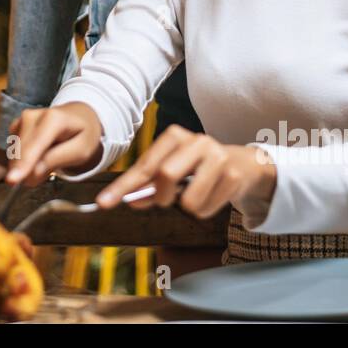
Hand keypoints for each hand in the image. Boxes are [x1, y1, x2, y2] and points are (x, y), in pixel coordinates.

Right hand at [4, 103, 103, 185]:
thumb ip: (57, 160)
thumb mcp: (80, 151)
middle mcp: (33, 115)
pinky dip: (25, 159)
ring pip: (16, 153)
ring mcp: (22, 119)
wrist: (79, 117)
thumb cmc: (82, 134)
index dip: (23, 163)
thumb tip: (32, 173)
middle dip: (28, 170)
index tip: (12, 180)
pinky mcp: (16, 126)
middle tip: (45, 176)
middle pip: (21, 151)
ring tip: (49, 160)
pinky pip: (14, 151)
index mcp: (53, 119)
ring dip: (28, 165)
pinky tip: (40, 154)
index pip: (35, 145)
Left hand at [94, 126, 276, 220]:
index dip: (123, 187)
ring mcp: (216, 156)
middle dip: (162, 197)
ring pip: (188, 201)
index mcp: (175, 136)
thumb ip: (151, 185)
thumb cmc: (201, 168)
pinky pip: (206, 209)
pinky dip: (205, 211)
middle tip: (168, 201)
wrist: (244, 165)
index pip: (144, 165)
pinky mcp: (232, 175)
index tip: (103, 203)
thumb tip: (131, 200)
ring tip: (197, 196)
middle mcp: (196, 141)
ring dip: (188, 208)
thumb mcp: (174, 171)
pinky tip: (214, 196)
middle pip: (165, 176)